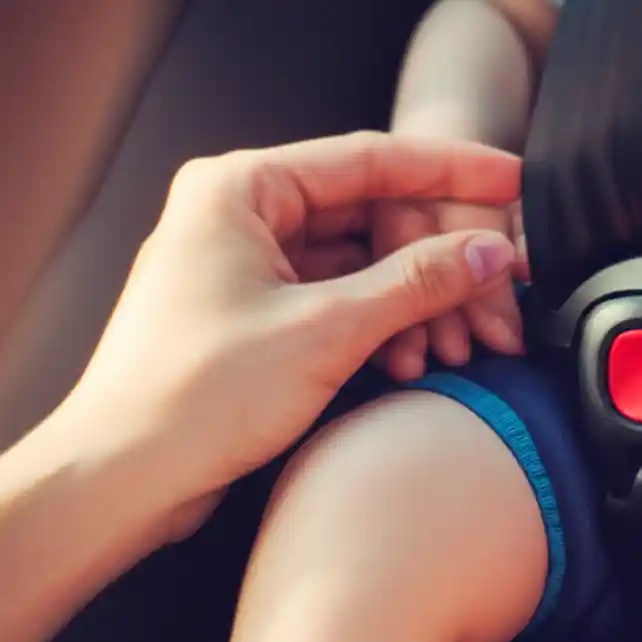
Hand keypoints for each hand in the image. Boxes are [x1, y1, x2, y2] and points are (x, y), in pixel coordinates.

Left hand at [57, 132, 520, 535]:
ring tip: (454, 345)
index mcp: (242, 189)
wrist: (126, 479)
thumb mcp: (326, 330)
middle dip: (438, 260)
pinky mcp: (259, 312)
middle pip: (374, 214)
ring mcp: (250, 265)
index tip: (512, 182)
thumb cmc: (194, 397)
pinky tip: (409, 362)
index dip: (454, 170)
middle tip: (495, 292)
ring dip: (415, 301)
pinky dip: (381, 325)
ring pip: (362, 261)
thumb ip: (418, 283)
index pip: (372, 159)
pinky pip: (340, 298)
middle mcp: (242, 215)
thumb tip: (490, 253)